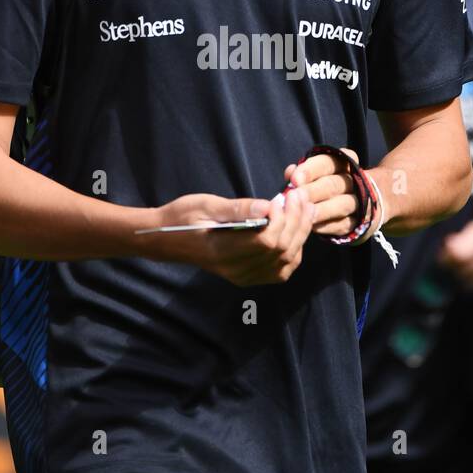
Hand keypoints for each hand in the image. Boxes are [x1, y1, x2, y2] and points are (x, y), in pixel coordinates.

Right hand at [148, 187, 313, 286]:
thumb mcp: (206, 205)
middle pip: (281, 250)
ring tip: (304, 207)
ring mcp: (243, 277)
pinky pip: (281, 270)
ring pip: (286, 260)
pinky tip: (296, 230)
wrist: (168, 240)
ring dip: (300, 233)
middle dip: (296, 220)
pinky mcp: (248, 277)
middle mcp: (235, 270)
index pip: (266, 241)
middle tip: (300, 195)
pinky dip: (294, 250)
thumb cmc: (183, 217)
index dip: (282, 218)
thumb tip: (268, 207)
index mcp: (222, 252)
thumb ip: (238, 208)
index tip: (283, 196)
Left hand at [282, 148, 362, 237]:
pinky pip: (344, 224)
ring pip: (342, 205)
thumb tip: (290, 172)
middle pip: (334, 185)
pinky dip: (327, 226)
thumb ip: (302, 172)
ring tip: (303, 214)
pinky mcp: (361, 222)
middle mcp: (356, 180)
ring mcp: (361, 201)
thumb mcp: (317, 172)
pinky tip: (312, 226)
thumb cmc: (328, 183)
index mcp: (344, 162)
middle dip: (312, 192)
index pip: (327, 163)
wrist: (359, 202)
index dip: (310, 170)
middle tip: (295, 199)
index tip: (294, 180)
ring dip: (321, 210)